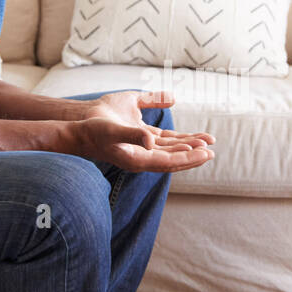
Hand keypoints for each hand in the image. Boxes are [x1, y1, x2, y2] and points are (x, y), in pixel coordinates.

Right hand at [74, 91, 214, 173]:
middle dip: (193, 153)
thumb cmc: (94, 131)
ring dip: (187, 145)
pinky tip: (188, 137)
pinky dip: (176, 139)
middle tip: (212, 150)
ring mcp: (141, 150)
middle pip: (173, 158)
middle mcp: (142, 158)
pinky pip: (163, 142)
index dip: (189, 158)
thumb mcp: (113, 131)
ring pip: (170, 149)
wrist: (79, 132)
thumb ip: (133, 134)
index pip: (170, 161)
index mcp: (138, 159)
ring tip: (206, 141)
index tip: (206, 153)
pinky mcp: (139, 141)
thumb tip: (152, 140)